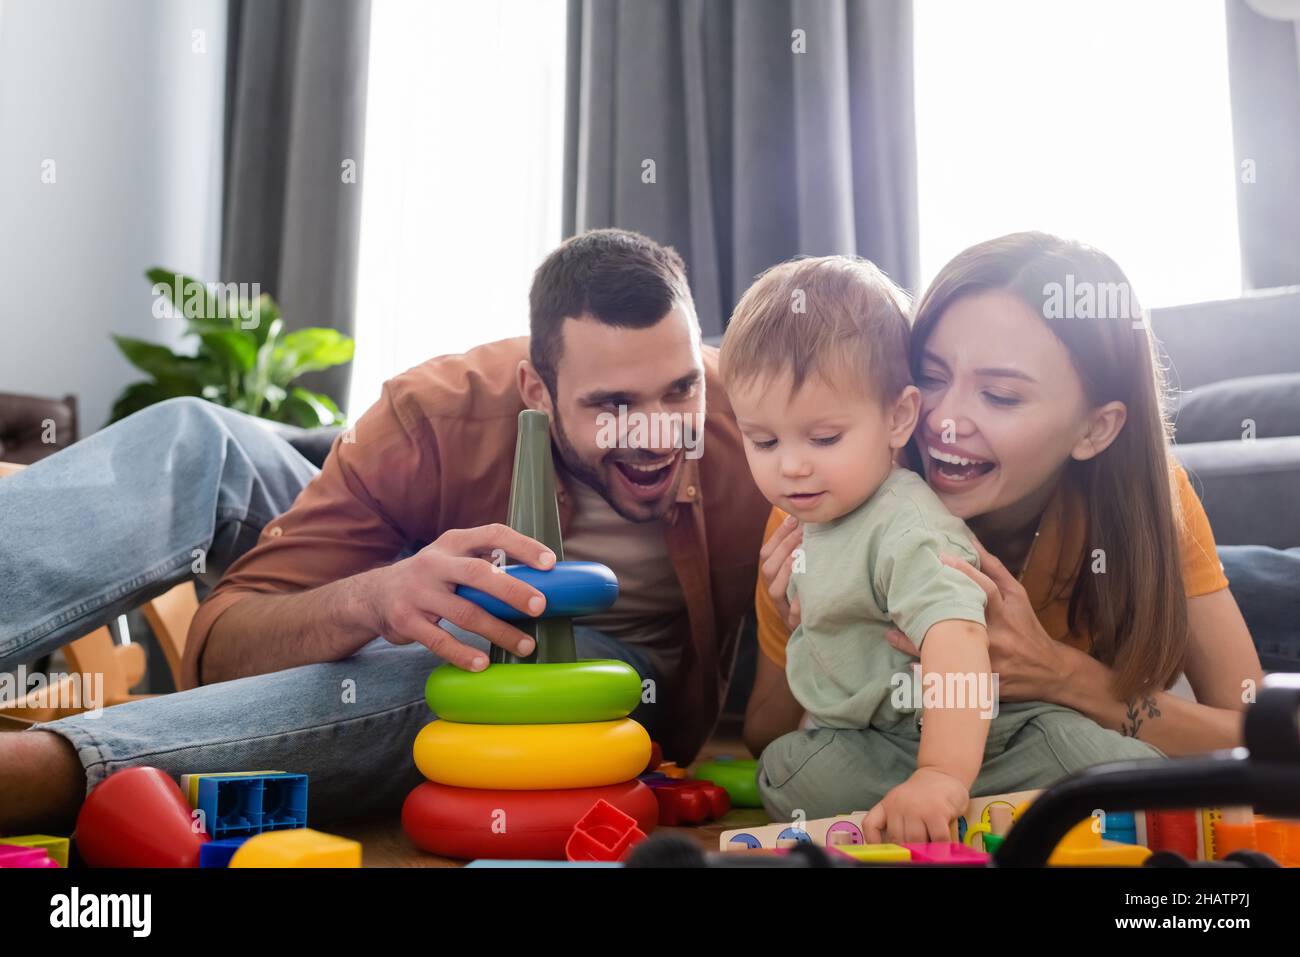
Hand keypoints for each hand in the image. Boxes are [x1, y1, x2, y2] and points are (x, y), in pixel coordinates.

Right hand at [361, 524, 553, 669]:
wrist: (373, 596)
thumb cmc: (430, 579)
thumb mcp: (451, 559)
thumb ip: (484, 564)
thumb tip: (537, 579)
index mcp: (453, 542)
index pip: (492, 534)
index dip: (523, 546)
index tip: (550, 562)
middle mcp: (435, 563)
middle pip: (479, 573)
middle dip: (513, 590)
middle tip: (540, 607)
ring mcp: (418, 592)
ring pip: (465, 612)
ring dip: (498, 631)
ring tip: (525, 646)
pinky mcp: (406, 620)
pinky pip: (440, 640)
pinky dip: (463, 654)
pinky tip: (482, 664)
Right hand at [759, 515, 802, 629]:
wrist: (820, 621)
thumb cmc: (813, 586)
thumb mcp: (806, 565)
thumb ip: (800, 545)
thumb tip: (802, 516)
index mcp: (773, 574)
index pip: (767, 552)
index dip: (779, 535)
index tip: (794, 519)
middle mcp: (772, 588)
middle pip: (768, 567)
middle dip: (785, 546)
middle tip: (803, 531)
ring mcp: (781, 606)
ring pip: (774, 588)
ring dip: (789, 568)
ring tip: (804, 551)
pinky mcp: (792, 620)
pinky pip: (790, 609)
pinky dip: (798, 597)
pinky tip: (809, 582)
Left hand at [861, 767, 968, 844]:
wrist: (942, 773)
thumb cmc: (923, 794)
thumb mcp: (902, 803)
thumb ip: (898, 823)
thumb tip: (901, 851)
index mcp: (887, 804)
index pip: (870, 825)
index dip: (873, 842)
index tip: (884, 853)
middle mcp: (899, 805)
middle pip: (897, 839)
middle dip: (907, 850)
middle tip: (916, 853)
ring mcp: (918, 808)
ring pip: (916, 841)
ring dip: (924, 849)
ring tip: (931, 848)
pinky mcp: (937, 813)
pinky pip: (937, 839)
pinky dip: (941, 847)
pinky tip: (943, 846)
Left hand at [883, 536, 1070, 702]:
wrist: (1048, 671)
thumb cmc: (1026, 626)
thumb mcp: (1017, 595)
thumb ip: (994, 569)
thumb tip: (971, 541)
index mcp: (1005, 612)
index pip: (983, 588)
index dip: (963, 572)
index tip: (938, 559)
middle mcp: (997, 636)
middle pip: (960, 621)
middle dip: (930, 612)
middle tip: (900, 602)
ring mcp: (991, 661)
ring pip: (953, 652)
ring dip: (920, 645)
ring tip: (892, 635)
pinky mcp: (985, 681)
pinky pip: (956, 678)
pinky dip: (933, 673)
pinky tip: (910, 666)